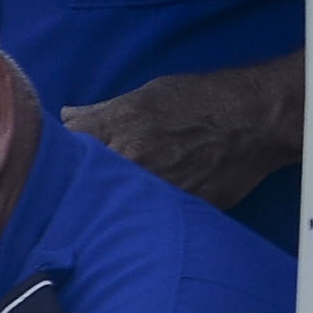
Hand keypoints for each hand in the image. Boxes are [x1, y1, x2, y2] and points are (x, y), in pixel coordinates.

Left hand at [68, 57, 301, 210]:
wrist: (256, 120)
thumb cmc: (201, 101)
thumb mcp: (145, 95)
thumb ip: (99, 112)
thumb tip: (65, 118)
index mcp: (118, 130)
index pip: (66, 150)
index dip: (60, 157)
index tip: (56, 161)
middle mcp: (134, 161)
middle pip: (83, 183)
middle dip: (77, 184)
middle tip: (81, 184)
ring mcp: (157, 188)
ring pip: (112, 204)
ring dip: (107, 202)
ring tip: (114, 197)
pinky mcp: (180, 209)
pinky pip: (146, 216)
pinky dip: (139, 213)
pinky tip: (141, 207)